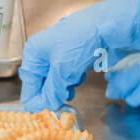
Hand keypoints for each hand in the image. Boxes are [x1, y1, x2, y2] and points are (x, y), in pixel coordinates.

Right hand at [19, 0, 139, 110]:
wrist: (110, 27)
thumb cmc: (82, 40)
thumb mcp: (62, 71)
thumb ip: (51, 93)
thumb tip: (44, 106)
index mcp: (34, 53)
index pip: (28, 84)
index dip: (36, 99)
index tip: (45, 111)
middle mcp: (44, 54)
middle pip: (42, 85)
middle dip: (53, 93)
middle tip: (62, 98)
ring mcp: (60, 56)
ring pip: (56, 83)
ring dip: (65, 88)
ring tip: (74, 80)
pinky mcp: (74, 59)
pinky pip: (69, 78)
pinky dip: (74, 80)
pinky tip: (81, 74)